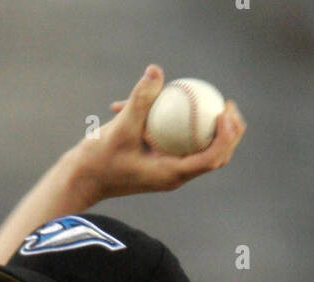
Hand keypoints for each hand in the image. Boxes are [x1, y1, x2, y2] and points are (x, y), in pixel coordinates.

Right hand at [69, 64, 245, 204]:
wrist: (83, 178)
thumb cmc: (99, 159)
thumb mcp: (118, 128)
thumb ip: (139, 100)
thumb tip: (157, 71)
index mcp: (171, 174)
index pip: (211, 159)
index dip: (225, 136)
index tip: (223, 111)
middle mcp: (175, 175)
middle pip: (215, 157)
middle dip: (230, 134)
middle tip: (228, 105)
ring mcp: (169, 169)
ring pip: (202, 150)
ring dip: (214, 129)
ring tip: (217, 103)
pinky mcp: (161, 160)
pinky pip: (183, 141)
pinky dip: (186, 124)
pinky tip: (176, 101)